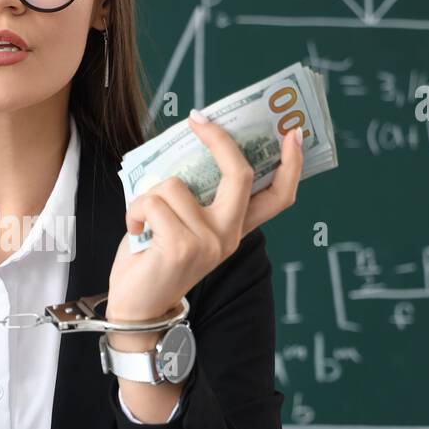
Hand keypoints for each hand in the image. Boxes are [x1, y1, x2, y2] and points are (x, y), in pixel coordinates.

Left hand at [105, 109, 303, 345]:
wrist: (137, 309)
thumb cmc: (154, 260)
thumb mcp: (183, 224)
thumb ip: (194, 197)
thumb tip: (189, 150)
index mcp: (234, 229)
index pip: (278, 197)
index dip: (291, 164)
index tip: (293, 133)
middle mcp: (228, 235)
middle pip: (239, 175)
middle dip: (218, 140)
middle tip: (198, 119)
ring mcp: (209, 242)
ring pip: (176, 184)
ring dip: (148, 194)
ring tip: (143, 219)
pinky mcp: (182, 247)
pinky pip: (153, 202)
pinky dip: (135, 210)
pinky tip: (135, 230)